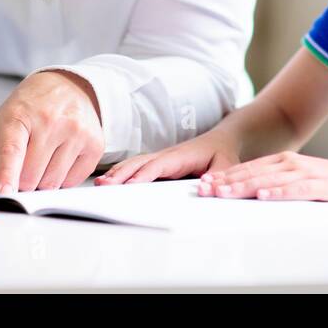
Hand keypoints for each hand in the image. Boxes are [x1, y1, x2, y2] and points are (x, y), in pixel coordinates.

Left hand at [0, 70, 103, 193]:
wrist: (69, 85)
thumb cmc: (31, 107)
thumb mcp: (2, 124)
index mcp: (20, 115)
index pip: (12, 151)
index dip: (7, 176)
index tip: (4, 193)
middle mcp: (50, 121)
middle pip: (30, 177)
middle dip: (21, 182)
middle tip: (22, 165)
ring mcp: (75, 131)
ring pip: (51, 183)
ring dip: (41, 182)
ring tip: (42, 159)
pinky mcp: (94, 144)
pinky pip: (72, 182)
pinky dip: (62, 179)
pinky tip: (59, 158)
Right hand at [94, 129, 240, 184]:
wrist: (220, 140)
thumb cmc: (222, 153)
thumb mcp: (227, 165)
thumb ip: (218, 176)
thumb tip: (204, 187)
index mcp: (181, 155)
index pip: (160, 166)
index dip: (144, 175)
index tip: (130, 185)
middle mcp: (167, 155)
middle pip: (140, 164)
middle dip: (122, 174)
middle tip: (104, 186)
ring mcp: (160, 158)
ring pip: (134, 164)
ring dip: (118, 173)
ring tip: (100, 185)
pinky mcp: (157, 163)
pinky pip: (136, 166)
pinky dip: (121, 172)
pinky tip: (109, 180)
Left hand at [196, 150, 327, 204]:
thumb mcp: (299, 184)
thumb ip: (276, 188)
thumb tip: (247, 198)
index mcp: (285, 163)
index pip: (248, 169)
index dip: (225, 175)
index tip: (204, 183)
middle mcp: (293, 164)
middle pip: (254, 173)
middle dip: (227, 181)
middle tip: (205, 189)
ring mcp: (308, 173)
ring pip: (271, 179)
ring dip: (246, 186)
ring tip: (225, 192)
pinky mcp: (324, 186)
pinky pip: (298, 189)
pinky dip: (280, 192)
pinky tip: (265, 197)